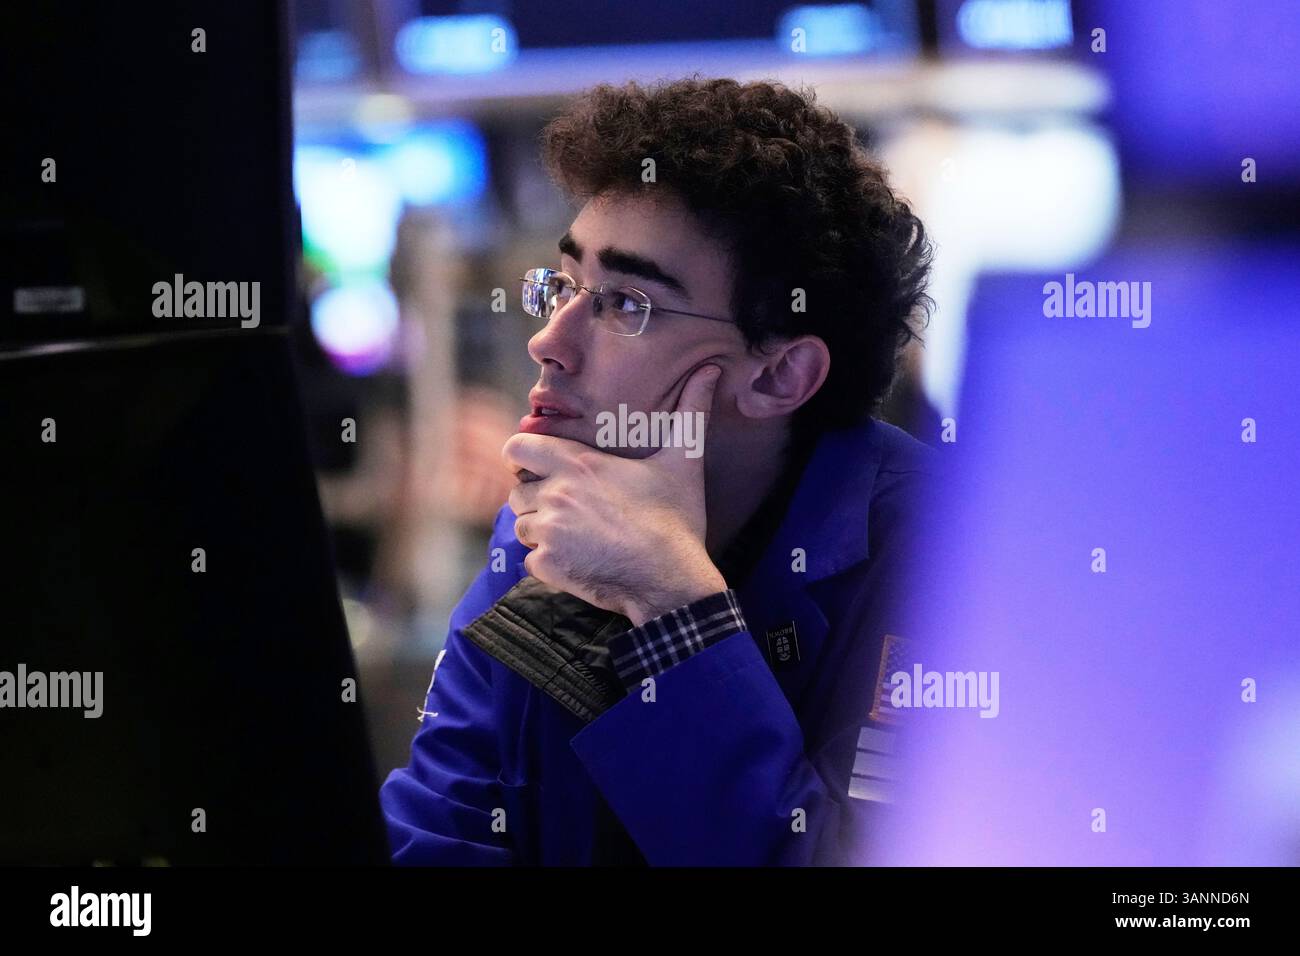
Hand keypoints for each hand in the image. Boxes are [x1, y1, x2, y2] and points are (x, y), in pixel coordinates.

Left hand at [503, 364, 727, 625]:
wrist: (671, 579)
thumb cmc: (676, 520)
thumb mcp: (684, 462)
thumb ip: (690, 413)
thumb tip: (710, 370)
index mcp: (579, 465)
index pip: (517, 448)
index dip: (521, 456)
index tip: (536, 466)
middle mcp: (556, 495)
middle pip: (518, 491)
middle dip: (536, 499)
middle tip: (568, 509)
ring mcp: (549, 532)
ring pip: (522, 526)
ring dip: (542, 531)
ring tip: (577, 536)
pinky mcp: (549, 565)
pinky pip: (532, 560)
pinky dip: (550, 563)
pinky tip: (580, 561)